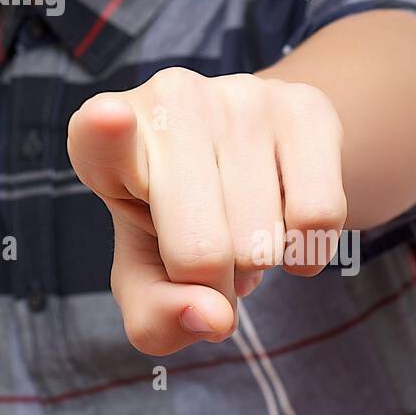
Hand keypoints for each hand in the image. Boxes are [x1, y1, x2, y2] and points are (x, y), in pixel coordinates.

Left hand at [66, 68, 347, 354]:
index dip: (104, 129)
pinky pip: (317, 217)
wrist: (251, 160)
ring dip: (258, 263)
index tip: (108, 117)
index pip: (98, 133)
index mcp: (102, 142)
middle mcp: (168, 101)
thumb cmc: (176, 226)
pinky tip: (284, 221)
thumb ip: (156, 317)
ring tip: (238, 224)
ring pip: (262, 242)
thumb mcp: (147, 278)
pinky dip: (305, 249)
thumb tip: (212, 317)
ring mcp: (239, 97)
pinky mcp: (303, 106)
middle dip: (212, 284)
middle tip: (204, 254)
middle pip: (200, 252)